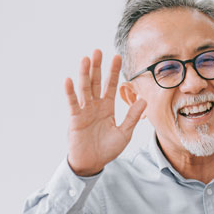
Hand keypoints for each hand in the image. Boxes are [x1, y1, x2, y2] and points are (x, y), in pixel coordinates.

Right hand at [64, 49, 145, 175]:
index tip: (117, 57)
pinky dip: (70, 92)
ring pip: (84, 89)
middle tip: (98, 50)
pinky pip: (73, 103)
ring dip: (84, 74)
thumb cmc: (107, 149)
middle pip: (95, 82)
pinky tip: (69, 80)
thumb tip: (144, 100)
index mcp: (107, 108)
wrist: (92, 162)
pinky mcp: (75, 119)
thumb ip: (132, 117)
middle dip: (97, 67)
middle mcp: (95, 106)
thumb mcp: (124, 133)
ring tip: (85, 58)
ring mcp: (84, 111)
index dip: (113, 72)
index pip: (110, 86)